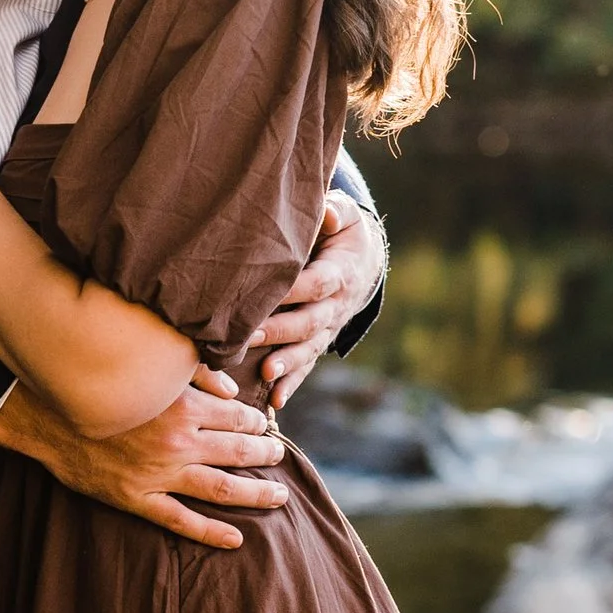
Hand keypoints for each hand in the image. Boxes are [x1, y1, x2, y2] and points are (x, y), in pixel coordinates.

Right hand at [0, 370, 288, 547]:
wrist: (47, 415)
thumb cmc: (99, 386)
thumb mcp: (149, 367)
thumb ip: (195, 373)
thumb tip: (232, 391)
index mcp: (182, 406)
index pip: (237, 416)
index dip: (257, 421)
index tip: (265, 424)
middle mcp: (177, 442)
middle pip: (237, 452)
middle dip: (265, 454)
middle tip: (280, 456)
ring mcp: (158, 474)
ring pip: (220, 488)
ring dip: (255, 493)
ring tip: (277, 496)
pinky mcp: (137, 499)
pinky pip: (181, 521)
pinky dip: (211, 532)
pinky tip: (236, 539)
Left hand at [258, 190, 385, 407]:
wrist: (364, 263)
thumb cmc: (343, 233)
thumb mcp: (345, 217)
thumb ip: (336, 211)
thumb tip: (327, 211)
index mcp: (340, 274)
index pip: (315, 284)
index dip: (292, 290)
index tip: (262, 291)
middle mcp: (336, 306)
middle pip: (308, 321)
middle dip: (279, 331)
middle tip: (248, 336)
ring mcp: (328, 328)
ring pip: (308, 349)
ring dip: (288, 363)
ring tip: (266, 373)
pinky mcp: (319, 342)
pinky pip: (307, 366)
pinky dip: (292, 383)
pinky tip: (276, 401)